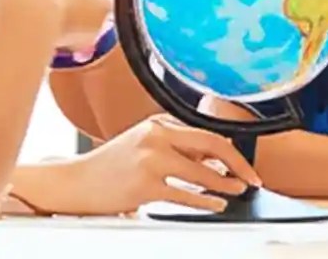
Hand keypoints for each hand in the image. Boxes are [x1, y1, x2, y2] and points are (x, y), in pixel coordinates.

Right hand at [55, 116, 261, 213]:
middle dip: (237, 163)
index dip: (231, 150)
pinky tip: (216, 203)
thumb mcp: (143, 144)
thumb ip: (176, 147)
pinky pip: (185, 195)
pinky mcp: (145, 184)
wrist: (76, 182)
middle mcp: (156, 136)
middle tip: (251, 178)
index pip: (206, 133)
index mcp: (157, 123)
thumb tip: (215, 159)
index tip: (244, 164)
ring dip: (225, 183)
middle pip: (211, 145)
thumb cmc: (109, 166)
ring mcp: (151, 160)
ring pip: (201, 172)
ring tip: (236, 190)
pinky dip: (206, 200)